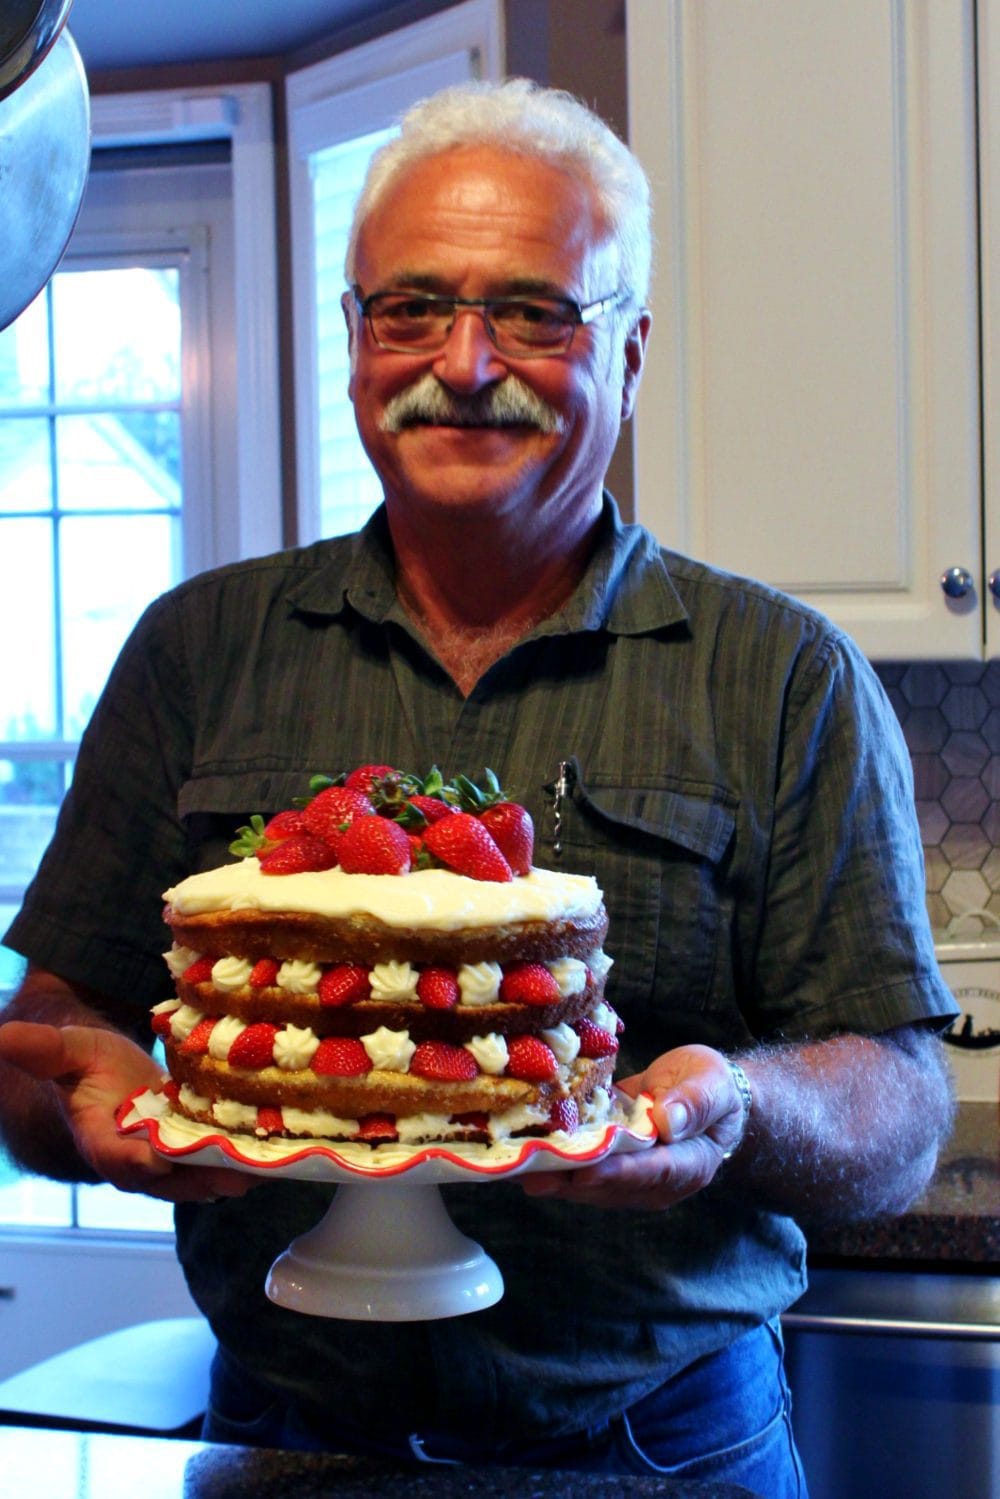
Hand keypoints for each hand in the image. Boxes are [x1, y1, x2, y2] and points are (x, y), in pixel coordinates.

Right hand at [0, 1021, 252, 1203]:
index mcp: (102, 1142)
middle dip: (205, 1177)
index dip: (140, 1162)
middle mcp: (139, 1162)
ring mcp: (171, 1161)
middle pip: (172, 1180)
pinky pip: (223, 1159)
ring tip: (275, 1166)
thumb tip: (0, 1035)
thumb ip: (41, 1050)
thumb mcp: (66, 1053)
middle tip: (241, 1174)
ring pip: (204, 1175)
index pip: (119, 1160)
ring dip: (236, 1172)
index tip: (162, 1158)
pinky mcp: (197, 1151)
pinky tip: (285, 1148)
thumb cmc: (85, 1064)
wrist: (109, 1078)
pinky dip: (249, 1156)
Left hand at [521, 1044, 745, 1209]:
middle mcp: (656, 1181)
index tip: (584, 1172)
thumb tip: (668, 1119)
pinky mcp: (610, 1165)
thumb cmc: (713, 1086)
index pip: (650, 1172)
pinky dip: (551, 1163)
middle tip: (530, 1174)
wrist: (703, 1091)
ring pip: (589, 1183)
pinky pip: (580, 1168)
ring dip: (552, 1176)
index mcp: (689, 1163)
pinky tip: (517, 1156)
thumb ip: (695, 1102)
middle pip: (611, 1184)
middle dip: (569, 1179)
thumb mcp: (713, 1084)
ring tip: (512, 1168)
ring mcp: (631, 1177)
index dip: (616, 1172)